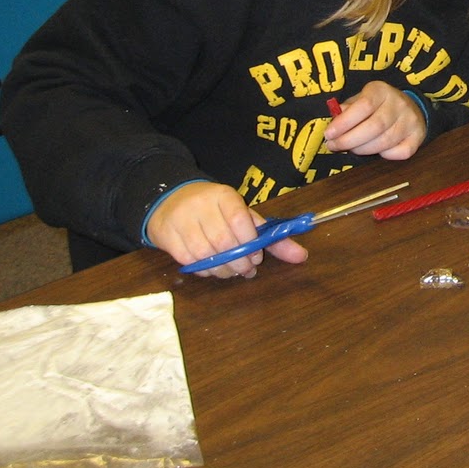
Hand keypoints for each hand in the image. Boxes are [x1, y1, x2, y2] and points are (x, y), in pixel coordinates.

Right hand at [146, 182, 308, 278]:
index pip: (240, 219)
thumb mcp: (243, 216)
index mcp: (224, 196)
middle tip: (247, 270)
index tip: (256, 255)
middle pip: (223, 241)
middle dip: (239, 262)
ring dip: (222, 270)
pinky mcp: (166, 235)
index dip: (250, 243)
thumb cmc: (215, 211)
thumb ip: (272, 237)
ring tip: (232, 272)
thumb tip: (302, 257)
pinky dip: (204, 271)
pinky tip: (212, 269)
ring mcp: (181, 220)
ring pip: (205, 254)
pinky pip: (188, 261)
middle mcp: (201, 205)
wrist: (170, 200)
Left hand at [324, 81, 427, 159]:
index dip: (344, 122)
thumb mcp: (360, 100)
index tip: (329, 134)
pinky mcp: (419, 135)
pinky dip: (385, 155)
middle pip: (375, 126)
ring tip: (352, 149)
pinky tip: (377, 151)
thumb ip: (347, 110)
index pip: (364, 106)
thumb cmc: (376, 106)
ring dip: (363, 149)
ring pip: (386, 142)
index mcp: (381, 90)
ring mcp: (411, 120)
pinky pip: (401, 152)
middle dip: (349, 140)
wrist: (408, 107)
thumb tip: (334, 122)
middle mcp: (399, 103)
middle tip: (334, 146)